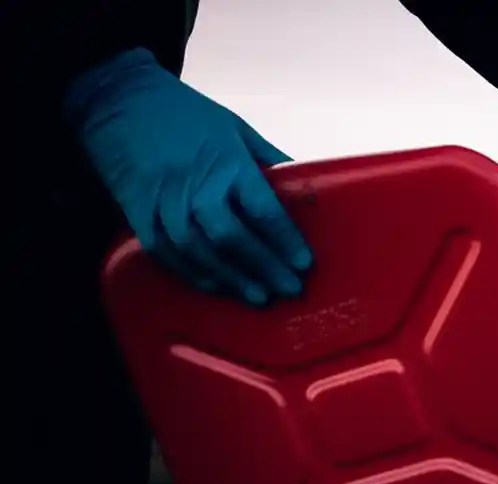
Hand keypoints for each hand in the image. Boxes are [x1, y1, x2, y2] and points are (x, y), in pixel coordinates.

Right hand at [64, 48, 310, 305]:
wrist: (118, 100)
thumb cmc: (186, 113)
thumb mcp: (235, 128)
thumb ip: (268, 160)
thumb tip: (306, 187)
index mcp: (227, 162)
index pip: (262, 208)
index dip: (284, 239)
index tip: (305, 263)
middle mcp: (195, 184)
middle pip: (231, 237)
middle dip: (263, 267)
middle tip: (289, 289)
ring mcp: (163, 200)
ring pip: (198, 250)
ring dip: (230, 278)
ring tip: (258, 297)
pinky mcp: (137, 211)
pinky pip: (163, 251)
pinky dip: (190, 273)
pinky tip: (215, 287)